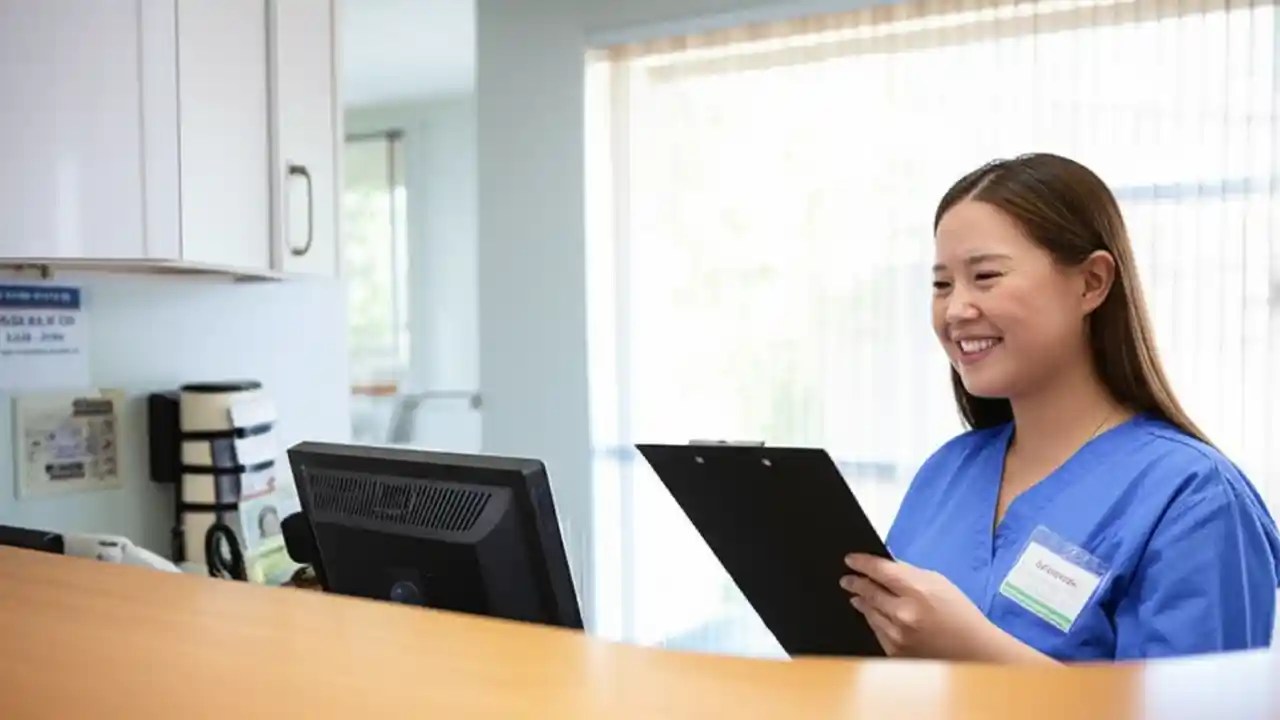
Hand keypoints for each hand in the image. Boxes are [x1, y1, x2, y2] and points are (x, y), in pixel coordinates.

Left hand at [840, 554, 1000, 660]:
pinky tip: (874, 615)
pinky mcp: (895, 652)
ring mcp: (897, 635)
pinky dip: (874, 620)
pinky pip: (876, 631)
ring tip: (857, 596)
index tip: (850, 560)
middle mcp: (903, 613)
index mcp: (917, 590)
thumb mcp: (938, 583)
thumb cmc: (960, 614)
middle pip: (868, 592)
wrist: (975, 651)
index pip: (879, 571)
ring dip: (862, 602)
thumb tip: (883, 567)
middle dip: (855, 583)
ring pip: (869, 612)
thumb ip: (908, 574)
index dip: (861, 563)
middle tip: (847, 579)